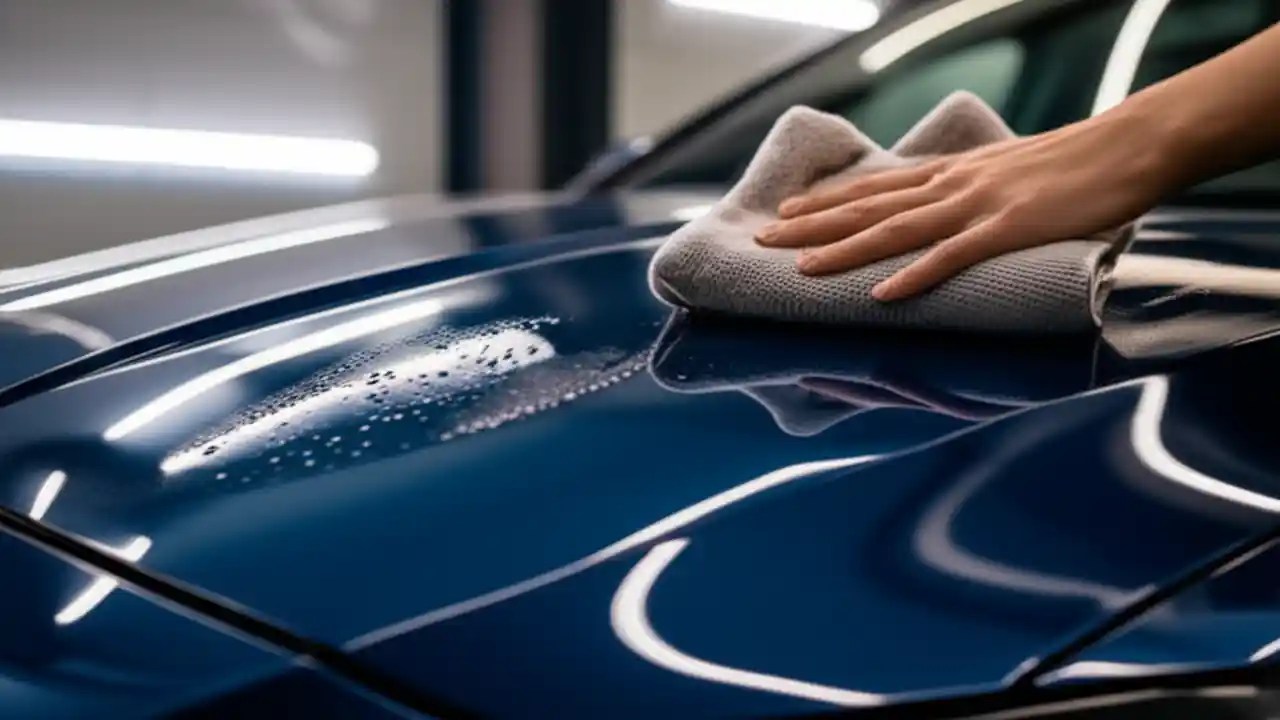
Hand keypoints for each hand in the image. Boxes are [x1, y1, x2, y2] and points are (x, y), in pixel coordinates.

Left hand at [753, 110, 1169, 300]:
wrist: (1128, 145)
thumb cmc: (1074, 164)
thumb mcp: (1008, 171)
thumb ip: (973, 191)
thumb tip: (947, 212)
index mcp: (952, 173)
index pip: (874, 188)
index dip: (825, 202)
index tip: (784, 212)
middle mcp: (952, 185)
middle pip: (868, 208)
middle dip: (811, 226)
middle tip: (764, 239)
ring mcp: (977, 206)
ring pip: (896, 231)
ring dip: (844, 251)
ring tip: (801, 268)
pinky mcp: (1008, 228)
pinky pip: (951, 256)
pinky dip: (914, 276)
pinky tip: (881, 295)